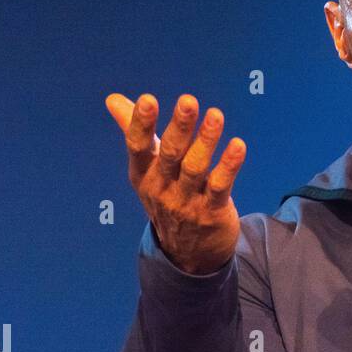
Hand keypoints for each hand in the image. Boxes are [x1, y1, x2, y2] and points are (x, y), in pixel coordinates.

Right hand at [105, 92, 245, 275]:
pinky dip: (229, 166)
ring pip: (196, 168)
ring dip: (206, 141)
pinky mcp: (212, 211)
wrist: (186, 253)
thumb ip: (133, 131)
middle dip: (179, 127)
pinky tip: (238, 146)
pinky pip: (220, 186)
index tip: (147, 99)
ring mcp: (186, 201)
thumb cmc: (166, 195)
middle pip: (170, 154)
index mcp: (143, 174)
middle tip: (188, 101)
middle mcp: (162, 187)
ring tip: (216, 115)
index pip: (138, 147)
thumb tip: (113, 99)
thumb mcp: (146, 168)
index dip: (140, 124)